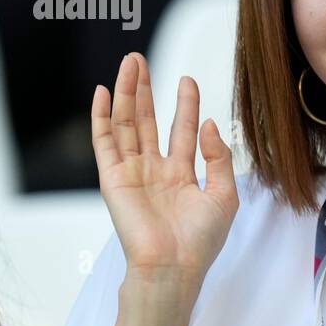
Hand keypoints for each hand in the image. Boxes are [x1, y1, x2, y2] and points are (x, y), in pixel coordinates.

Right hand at [90, 52, 237, 284]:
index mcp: (181, 176)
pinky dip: (101, 116)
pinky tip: (104, 92)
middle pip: (147, 121)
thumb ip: (218, 157)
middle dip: (146, 89)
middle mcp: (153, 171)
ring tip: (129, 63)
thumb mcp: (224, 196)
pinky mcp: (112, 178)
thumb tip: (209, 123)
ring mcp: (131, 173)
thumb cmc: (200, 241)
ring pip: (126, 123)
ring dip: (127, 92)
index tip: (187, 80)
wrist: (171, 267)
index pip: (182, 131)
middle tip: (141, 58)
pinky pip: (104, 141)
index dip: (185, 104)